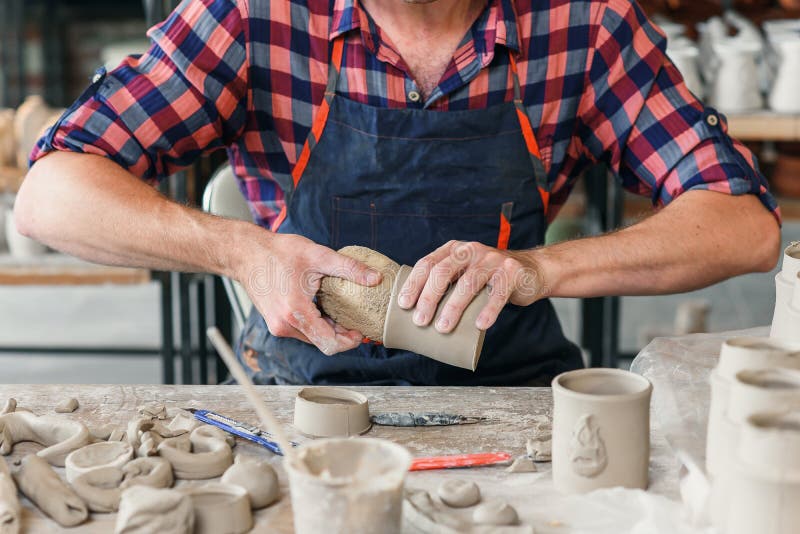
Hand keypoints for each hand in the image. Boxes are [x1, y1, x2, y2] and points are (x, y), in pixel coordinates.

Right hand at [235, 231, 381, 354]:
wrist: (246, 253)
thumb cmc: (278, 253)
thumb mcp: (318, 256)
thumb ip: (349, 269)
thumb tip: (376, 278)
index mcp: (296, 312)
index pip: (329, 343)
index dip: (348, 342)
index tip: (359, 331)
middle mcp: (284, 325)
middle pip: (322, 343)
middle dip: (341, 335)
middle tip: (355, 321)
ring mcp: (278, 326)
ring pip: (312, 338)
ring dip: (328, 329)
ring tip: (340, 311)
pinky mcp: (275, 323)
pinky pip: (302, 331)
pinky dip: (315, 324)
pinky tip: (323, 307)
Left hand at [397, 241, 546, 332]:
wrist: (531, 271)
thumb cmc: (489, 279)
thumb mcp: (464, 273)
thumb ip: (446, 284)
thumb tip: (414, 315)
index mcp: (454, 250)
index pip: (428, 263)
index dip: (413, 284)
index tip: (403, 305)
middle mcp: (471, 250)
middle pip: (443, 272)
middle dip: (428, 298)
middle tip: (420, 321)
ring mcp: (492, 259)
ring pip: (468, 283)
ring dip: (453, 308)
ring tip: (443, 328)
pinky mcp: (512, 271)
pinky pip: (498, 293)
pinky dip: (488, 310)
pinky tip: (480, 325)